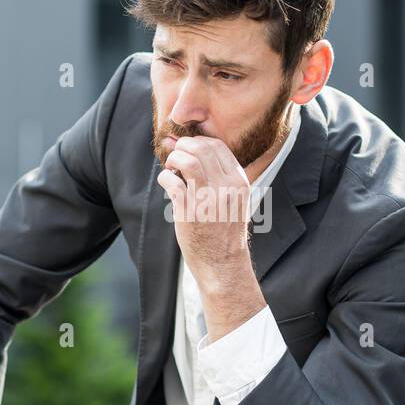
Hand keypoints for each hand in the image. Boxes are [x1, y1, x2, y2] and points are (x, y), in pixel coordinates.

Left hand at [156, 134, 255, 285]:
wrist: (222, 262)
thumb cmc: (224, 228)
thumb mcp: (232, 198)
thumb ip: (216, 174)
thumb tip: (186, 144)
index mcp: (239, 182)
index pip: (218, 146)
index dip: (197, 141)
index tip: (188, 149)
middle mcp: (226, 188)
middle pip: (201, 149)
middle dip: (183, 147)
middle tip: (176, 156)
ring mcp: (208, 200)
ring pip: (188, 161)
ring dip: (174, 159)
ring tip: (171, 168)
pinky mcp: (190, 212)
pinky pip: (173, 183)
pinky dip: (165, 178)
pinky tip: (166, 183)